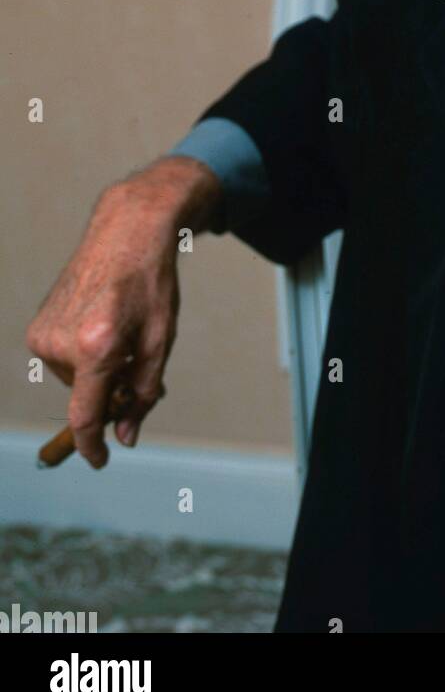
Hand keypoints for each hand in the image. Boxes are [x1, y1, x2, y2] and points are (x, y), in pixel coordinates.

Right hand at [25, 156, 221, 467]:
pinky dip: (84, 352)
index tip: (101, 460)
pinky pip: (63, 357)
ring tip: (121, 329)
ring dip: (99, 368)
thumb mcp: (161, 340)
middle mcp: (62, 342)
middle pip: (87, 394)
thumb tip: (125, 435)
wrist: (127, 231)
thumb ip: (143, 393)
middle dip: (113, 390)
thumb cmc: (151, 283)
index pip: (85, 416)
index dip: (92, 446)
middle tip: (139, 361)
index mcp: (97, 346)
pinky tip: (101, 320)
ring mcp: (44, 332)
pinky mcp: (37, 324)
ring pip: (76, 377)